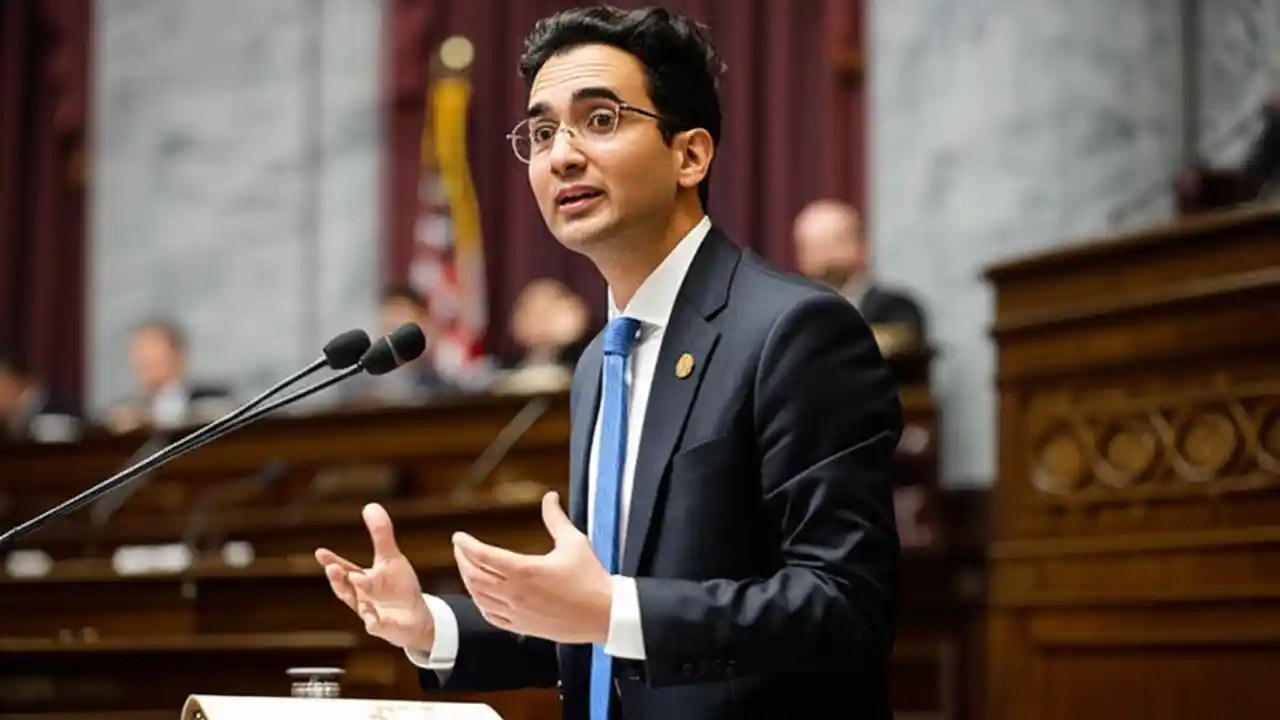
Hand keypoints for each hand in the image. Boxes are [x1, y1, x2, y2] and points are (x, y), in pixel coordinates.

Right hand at [314, 503, 434, 652]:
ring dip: (356, 597)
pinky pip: (378, 627)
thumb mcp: (390, 558)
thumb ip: (381, 534)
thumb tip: (370, 506)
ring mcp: (372, 614)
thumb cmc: (398, 588)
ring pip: (360, 607)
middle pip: (346, 589)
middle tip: (333, 568)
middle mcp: (362, 598)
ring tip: (356, 580)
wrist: (414, 619)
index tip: (320, 552)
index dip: (332, 561)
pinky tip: (373, 617)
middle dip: (339, 579)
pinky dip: (374, 622)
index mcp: (361, 581)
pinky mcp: (385, 628)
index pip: (344, 570)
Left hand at [453, 491, 611, 643]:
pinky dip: (481, 603)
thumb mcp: (574, 542)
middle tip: (460, 548)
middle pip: (475, 576)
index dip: (467, 544)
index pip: (484, 555)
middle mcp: (516, 593)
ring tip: (467, 567)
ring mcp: (517, 613)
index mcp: (526, 570)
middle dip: (462, 560)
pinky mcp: (523, 627)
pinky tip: (481, 595)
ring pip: (479, 597)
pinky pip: (491, 616)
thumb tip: (549, 496)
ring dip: (468, 580)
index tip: (458, 536)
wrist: (604, 614)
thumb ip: (556, 518)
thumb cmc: (591, 578)